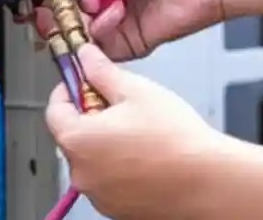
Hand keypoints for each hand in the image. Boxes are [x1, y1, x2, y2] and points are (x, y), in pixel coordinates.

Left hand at [46, 45, 222, 218]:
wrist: (208, 183)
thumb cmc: (175, 139)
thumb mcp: (136, 90)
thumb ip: (102, 72)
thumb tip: (86, 57)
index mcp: (76, 140)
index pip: (54, 109)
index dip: (70, 90)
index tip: (87, 83)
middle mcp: (81, 173)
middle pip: (74, 135)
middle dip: (92, 117)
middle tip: (123, 106)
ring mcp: (99, 195)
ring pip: (93, 159)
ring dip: (107, 144)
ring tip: (142, 133)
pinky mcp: (118, 209)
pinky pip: (110, 181)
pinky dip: (121, 168)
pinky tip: (148, 157)